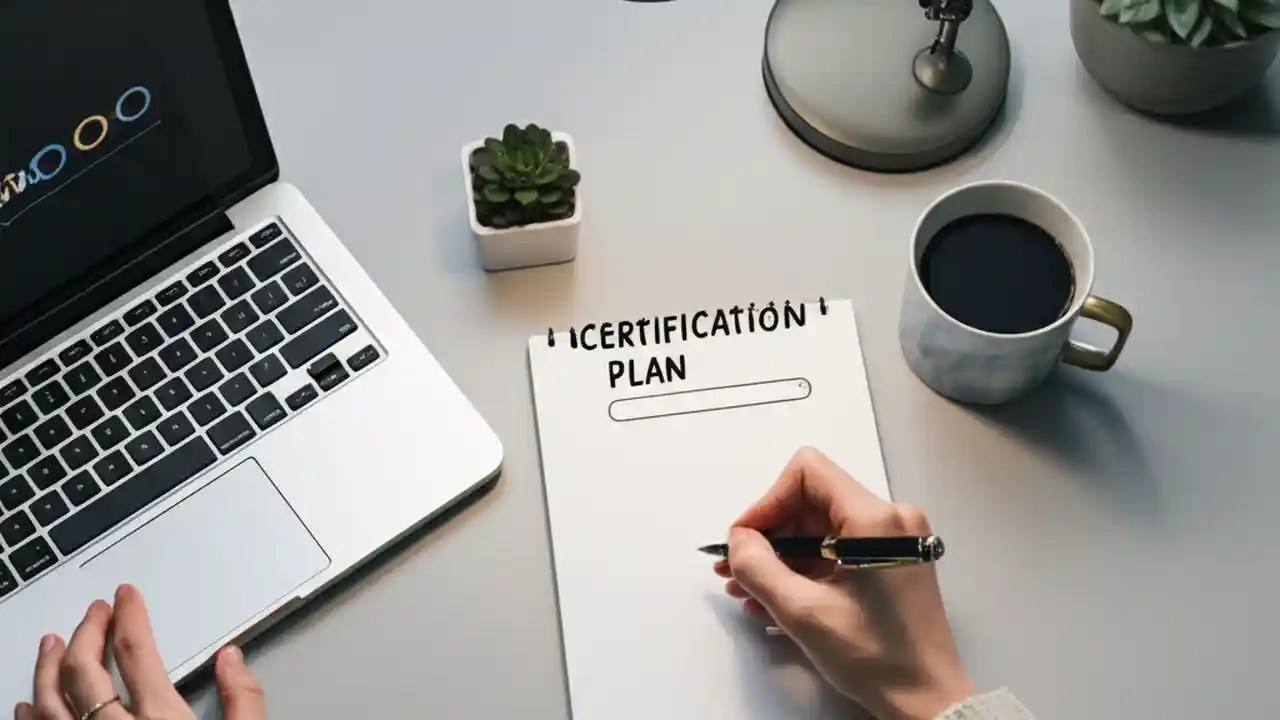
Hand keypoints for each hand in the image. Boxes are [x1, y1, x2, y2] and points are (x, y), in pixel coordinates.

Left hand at [15, 585, 266, 719]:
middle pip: (83, 671)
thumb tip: (233, 659)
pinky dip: (30, 714)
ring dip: (47, 668)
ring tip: (51, 643)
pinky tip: (28, 704)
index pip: (135, 652)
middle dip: (86, 632)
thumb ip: (243, 701)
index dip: (130, 616)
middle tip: (94, 612)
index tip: (126, 594)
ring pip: (49, 702)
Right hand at [715, 447, 972, 719]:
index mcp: (875, 520)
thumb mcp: (803, 613)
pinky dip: (804, 570)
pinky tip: (776, 597)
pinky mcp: (890, 561)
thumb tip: (739, 540)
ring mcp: (892, 541)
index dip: (767, 502)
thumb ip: (758, 568)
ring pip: (819, 529)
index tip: (746, 539)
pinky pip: (836, 550)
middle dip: (768, 535)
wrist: (926, 699)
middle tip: (737, 568)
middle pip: (810, 502)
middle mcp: (889, 520)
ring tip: (748, 588)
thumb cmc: (879, 658)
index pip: (807, 473)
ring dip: (780, 556)